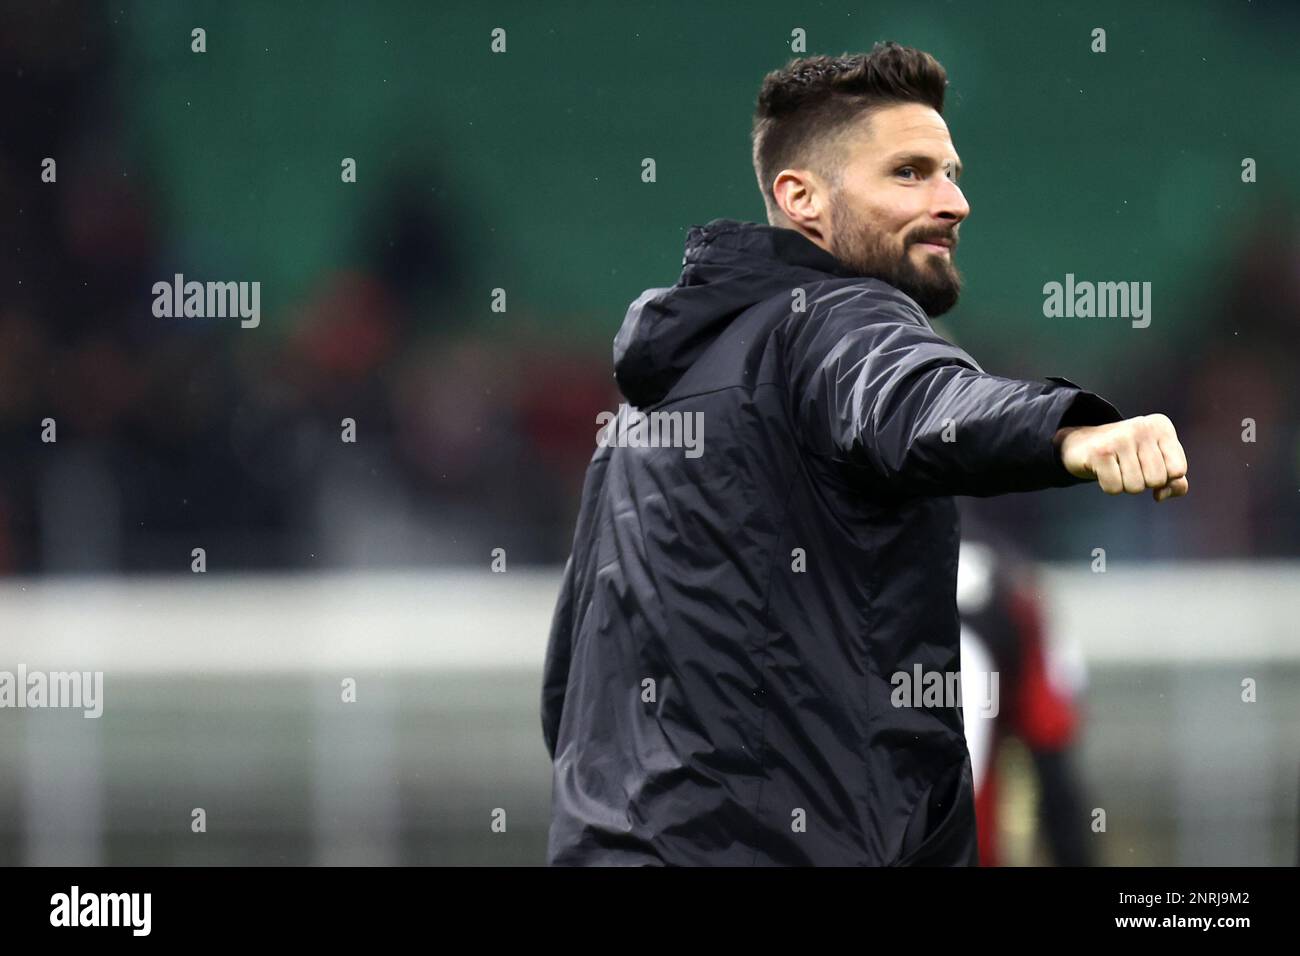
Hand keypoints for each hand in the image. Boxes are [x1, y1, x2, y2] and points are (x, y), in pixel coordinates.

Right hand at [1054, 413, 1188, 501]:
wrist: (1083, 443)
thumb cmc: (1126, 455)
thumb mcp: (1156, 461)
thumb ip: (1174, 481)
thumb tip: (1160, 495)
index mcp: (1161, 427)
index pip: (1178, 470)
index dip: (1163, 477)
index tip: (1148, 464)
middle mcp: (1142, 428)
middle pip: (1156, 480)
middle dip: (1143, 481)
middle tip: (1129, 466)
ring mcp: (1120, 439)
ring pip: (1135, 487)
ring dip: (1125, 485)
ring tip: (1116, 467)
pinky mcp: (1099, 453)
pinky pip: (1114, 488)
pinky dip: (1109, 486)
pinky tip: (1103, 470)